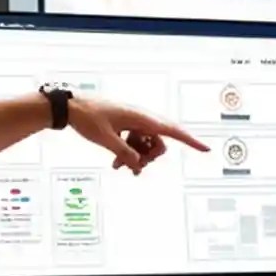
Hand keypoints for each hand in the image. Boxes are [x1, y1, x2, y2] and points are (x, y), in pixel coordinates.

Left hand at [67, 98, 208, 174]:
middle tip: (133, 168)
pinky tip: (118, 162)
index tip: (205, 149)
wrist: (70, 107)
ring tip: (119, 166)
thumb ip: (125, 154)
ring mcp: (134, 122)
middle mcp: (141, 118)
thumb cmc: (88, 117)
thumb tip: (139, 165)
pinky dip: (130, 152)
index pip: (172, 130)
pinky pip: (136, 142)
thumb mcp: (106, 139)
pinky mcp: (126, 125)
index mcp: (141, 117)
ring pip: (146, 144)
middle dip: (149, 157)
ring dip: (137, 157)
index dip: (190, 141)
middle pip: (159, 142)